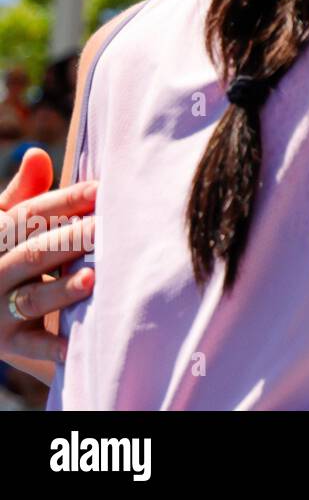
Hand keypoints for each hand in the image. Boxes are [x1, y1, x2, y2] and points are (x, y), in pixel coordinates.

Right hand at [0, 149, 97, 364]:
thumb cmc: (4, 256)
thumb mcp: (3, 226)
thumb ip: (23, 195)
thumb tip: (37, 153)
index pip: (28, 215)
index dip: (65, 201)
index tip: (102, 189)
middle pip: (33, 252)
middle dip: (70, 240)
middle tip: (107, 229)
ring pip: (31, 296)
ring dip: (61, 289)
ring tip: (92, 277)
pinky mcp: (5, 342)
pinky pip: (30, 344)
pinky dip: (51, 346)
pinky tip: (75, 345)